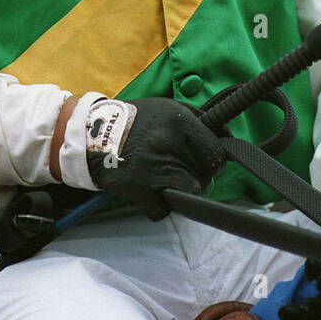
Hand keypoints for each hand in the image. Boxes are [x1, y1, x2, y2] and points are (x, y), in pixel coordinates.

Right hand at [87, 97, 225, 220]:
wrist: (91, 132)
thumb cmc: (136, 121)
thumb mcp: (168, 109)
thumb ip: (198, 123)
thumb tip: (229, 141)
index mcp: (178, 120)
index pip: (215, 152)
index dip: (213, 161)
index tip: (206, 164)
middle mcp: (167, 143)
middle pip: (203, 176)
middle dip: (197, 176)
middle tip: (181, 171)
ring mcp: (152, 167)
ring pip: (188, 192)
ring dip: (179, 190)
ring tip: (166, 181)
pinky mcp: (137, 188)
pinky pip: (162, 210)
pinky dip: (158, 206)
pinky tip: (149, 192)